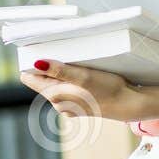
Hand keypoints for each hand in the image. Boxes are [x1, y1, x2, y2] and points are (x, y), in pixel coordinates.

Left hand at [18, 59, 144, 122]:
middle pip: (41, 80)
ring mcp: (67, 106)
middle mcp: (57, 103)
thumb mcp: (83, 76)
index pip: (29, 78)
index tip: (41, 52)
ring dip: (60, 73)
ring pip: (54, 84)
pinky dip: (70, 81)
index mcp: (54, 95)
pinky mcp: (77, 106)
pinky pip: (66, 90)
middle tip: (61, 55)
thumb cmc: (107, 89)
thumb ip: (59, 71)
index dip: (32, 64)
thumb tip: (37, 64)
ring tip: (74, 65)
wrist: (129, 104)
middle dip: (47, 67)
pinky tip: (82, 76)